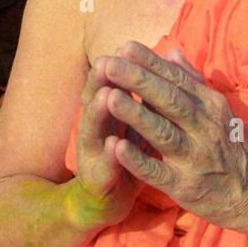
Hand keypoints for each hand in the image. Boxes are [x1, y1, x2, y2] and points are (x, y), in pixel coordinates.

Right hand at [69, 59, 143, 229]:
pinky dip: (109, 157)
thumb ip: (139, 96)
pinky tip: (113, 146)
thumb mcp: (132, 123)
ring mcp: (93, 156)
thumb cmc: (123, 155)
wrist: (105, 201)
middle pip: (96, 101)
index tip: (125, 45)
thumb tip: (153, 64)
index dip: (117, 67)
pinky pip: (105, 168)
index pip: (108, 83)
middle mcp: (95, 130)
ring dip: (100, 113)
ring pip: (94, 131)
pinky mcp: (99, 181)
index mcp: (106, 113)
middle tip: (107, 61)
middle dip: (102, 82)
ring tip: (107, 95)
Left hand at [100, 41, 247, 234]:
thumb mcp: (218, 109)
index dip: (150, 63)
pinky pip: (158, 172)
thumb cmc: (231, 146)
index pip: (176, 79)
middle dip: (138, 80)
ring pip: (163, 132)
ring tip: (110, 97)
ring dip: (136, 114)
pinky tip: (117, 147)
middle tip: (108, 63)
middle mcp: (204, 127)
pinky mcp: (185, 186)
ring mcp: (194, 157)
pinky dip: (138, 160)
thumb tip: (172, 50)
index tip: (124, 46)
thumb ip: (192, 80)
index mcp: (209, 105)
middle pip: (168, 99)